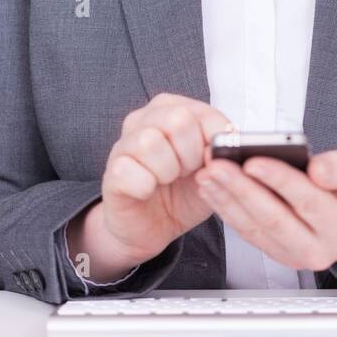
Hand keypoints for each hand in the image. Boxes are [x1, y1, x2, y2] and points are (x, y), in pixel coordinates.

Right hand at [93, 93, 234, 264]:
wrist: (152, 228)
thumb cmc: (181, 192)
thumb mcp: (211, 168)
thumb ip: (220, 150)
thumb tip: (224, 143)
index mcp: (171, 109)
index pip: (201, 111)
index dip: (212, 140)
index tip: (207, 159)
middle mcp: (144, 119)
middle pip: (177, 119)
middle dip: (190, 154)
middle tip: (185, 172)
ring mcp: (123, 144)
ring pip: (151, 142)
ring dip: (168, 171)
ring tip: (166, 181)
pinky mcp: (112, 171)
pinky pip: (131, 171)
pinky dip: (146, 187)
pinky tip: (147, 192)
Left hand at [193, 146, 336, 271]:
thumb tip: (319, 170)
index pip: (307, 201)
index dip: (279, 180)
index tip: (253, 160)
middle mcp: (320, 250)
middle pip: (274, 218)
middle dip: (242, 190)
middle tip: (217, 165)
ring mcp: (295, 255)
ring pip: (255, 227)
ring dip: (227, 199)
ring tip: (207, 173)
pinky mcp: (277, 251)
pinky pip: (247, 231)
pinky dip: (226, 208)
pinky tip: (211, 188)